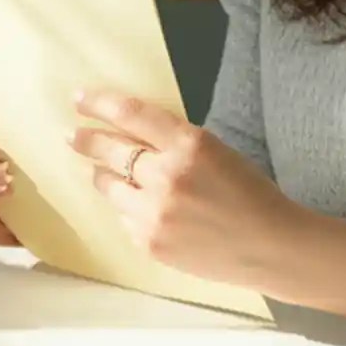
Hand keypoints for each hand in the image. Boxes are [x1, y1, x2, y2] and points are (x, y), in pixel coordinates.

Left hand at [66, 89, 301, 286]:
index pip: (130, 114)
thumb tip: (127, 135)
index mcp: (189, 145)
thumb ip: (172, 142)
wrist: (273, 248)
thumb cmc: (249, 193)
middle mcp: (166, 177)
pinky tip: (145, 210)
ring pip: (107, 186)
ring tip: (102, 172)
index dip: (99, 103)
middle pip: (109, 150)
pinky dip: (129, 209)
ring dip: (103, 176)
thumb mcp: (215, 151)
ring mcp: (154, 213)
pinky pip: (123, 217)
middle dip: (85, 140)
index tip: (78, 97)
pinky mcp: (149, 243)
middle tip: (72, 135)